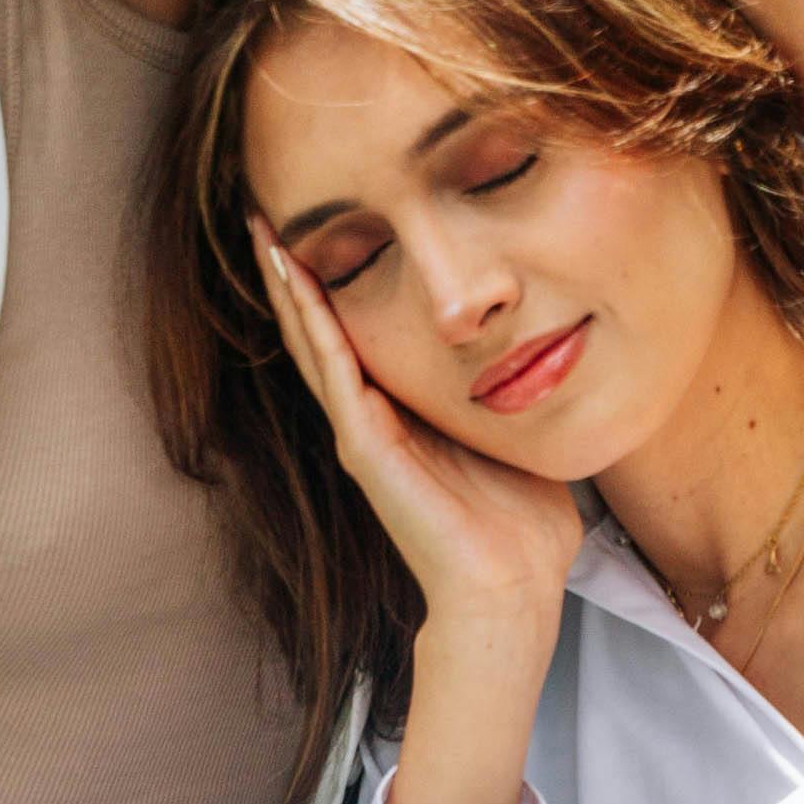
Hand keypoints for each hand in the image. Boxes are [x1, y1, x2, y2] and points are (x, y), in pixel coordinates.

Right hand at [256, 225, 581, 637]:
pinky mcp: (366, 446)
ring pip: (313, 342)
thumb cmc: (521, 528)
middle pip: (320, 330)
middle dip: (293, 271)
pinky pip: (333, 370)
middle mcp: (372, 419)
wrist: (511, 589)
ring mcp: (363, 432)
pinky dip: (312, 322)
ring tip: (261, 232)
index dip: (335, 282)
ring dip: (287, 286)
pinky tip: (294, 279)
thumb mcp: (516, 437)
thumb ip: (509, 398)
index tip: (322, 226)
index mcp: (405, 415)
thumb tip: (542, 357)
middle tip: (262, 214)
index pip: (357, 335)